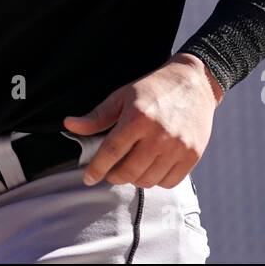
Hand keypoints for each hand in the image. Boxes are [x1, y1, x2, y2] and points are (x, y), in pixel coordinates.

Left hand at [63, 54, 218, 188]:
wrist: (194, 83)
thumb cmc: (153, 89)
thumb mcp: (122, 96)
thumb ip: (97, 116)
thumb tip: (69, 124)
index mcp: (138, 117)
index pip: (111, 152)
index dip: (97, 169)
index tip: (88, 178)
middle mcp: (159, 134)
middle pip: (128, 172)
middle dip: (114, 176)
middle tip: (111, 171)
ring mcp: (178, 146)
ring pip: (147, 180)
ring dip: (135, 179)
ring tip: (132, 166)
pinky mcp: (192, 154)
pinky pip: (169, 182)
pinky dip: (157, 180)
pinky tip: (152, 167)